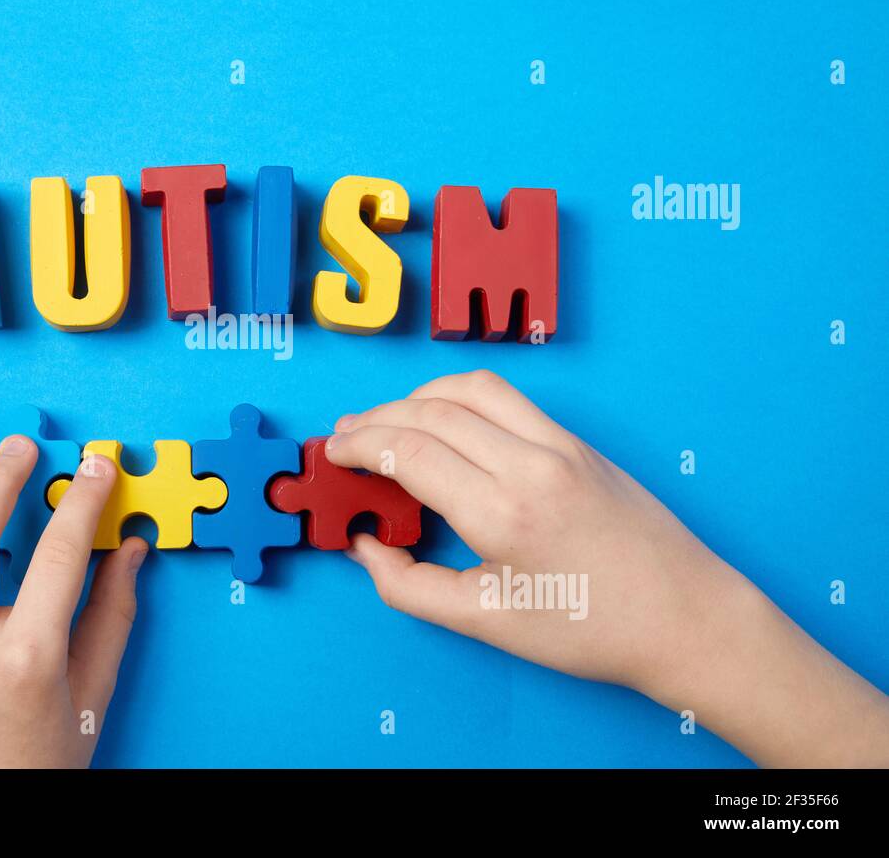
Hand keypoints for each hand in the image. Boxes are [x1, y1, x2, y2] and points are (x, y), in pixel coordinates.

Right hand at [328, 370, 888, 766]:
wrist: (685, 617)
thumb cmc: (588, 628)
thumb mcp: (485, 621)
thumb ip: (409, 584)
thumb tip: (364, 547)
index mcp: (501, 512)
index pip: (407, 450)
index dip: (358, 445)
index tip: (332, 454)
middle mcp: (529, 463)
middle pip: (429, 412)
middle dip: (374, 419)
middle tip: (344, 439)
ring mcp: (558, 444)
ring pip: (468, 388)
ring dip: (416, 397)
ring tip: (387, 422)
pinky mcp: (577, 441)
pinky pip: (505, 396)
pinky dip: (459, 397)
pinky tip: (443, 421)